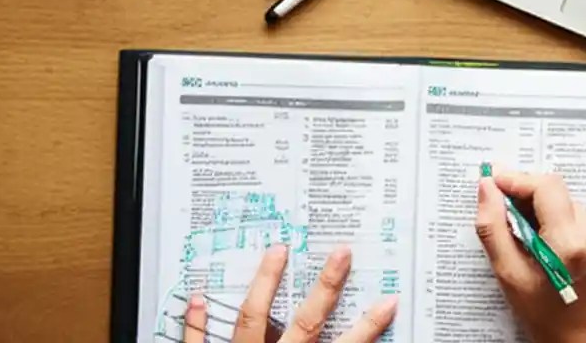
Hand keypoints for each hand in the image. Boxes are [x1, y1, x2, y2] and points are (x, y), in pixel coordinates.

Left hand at [182, 244, 397, 342]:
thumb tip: (352, 341)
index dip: (367, 325)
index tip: (388, 301)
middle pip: (304, 324)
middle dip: (325, 287)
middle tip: (341, 253)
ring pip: (251, 319)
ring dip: (265, 284)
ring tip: (275, 251)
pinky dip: (197, 322)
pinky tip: (197, 297)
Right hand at [475, 170, 585, 342]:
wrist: (581, 341)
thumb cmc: (544, 316)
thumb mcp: (509, 275)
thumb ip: (493, 228)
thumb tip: (486, 189)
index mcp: (569, 243)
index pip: (545, 187)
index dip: (517, 179)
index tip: (495, 181)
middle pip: (555, 191)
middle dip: (526, 194)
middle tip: (502, 208)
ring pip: (565, 202)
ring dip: (541, 209)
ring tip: (525, 237)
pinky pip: (577, 215)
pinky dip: (557, 221)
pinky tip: (546, 244)